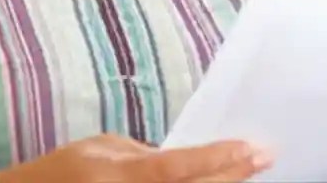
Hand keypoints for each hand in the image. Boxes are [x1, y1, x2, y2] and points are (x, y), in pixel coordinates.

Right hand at [46, 134, 271, 182]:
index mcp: (113, 175)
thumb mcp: (99, 149)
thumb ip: (144, 155)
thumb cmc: (62, 173)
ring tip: (248, 174)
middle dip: (232, 178)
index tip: (254, 148)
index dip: (219, 159)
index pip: (176, 168)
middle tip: (264, 159)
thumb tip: (191, 160)